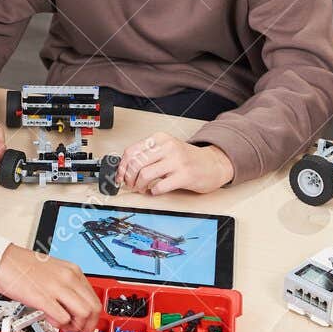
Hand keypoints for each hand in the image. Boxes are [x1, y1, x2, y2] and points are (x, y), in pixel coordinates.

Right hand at [0, 246, 100, 331]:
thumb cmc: (21, 266)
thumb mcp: (53, 273)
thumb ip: (66, 289)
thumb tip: (72, 309)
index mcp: (73, 271)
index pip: (95, 299)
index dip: (93, 318)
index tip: (87, 326)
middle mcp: (69, 277)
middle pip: (94, 309)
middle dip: (88, 327)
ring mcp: (57, 287)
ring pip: (84, 314)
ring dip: (76, 327)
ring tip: (63, 327)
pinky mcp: (42, 297)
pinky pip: (63, 318)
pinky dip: (59, 325)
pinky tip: (50, 320)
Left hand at [118, 133, 233, 194]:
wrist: (212, 163)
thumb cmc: (187, 158)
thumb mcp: (166, 149)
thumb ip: (148, 154)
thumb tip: (125, 167)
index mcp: (160, 138)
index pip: (131, 151)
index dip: (122, 167)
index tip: (120, 176)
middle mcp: (168, 147)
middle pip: (136, 163)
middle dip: (129, 178)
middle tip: (131, 184)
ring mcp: (177, 161)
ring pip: (145, 175)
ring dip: (139, 186)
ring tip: (143, 188)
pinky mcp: (184, 175)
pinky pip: (160, 187)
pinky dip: (153, 192)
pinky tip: (155, 191)